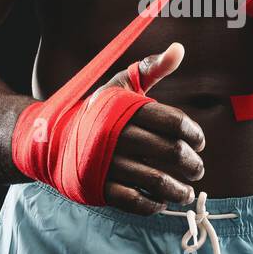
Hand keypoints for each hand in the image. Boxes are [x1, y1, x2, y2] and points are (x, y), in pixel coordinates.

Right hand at [98, 42, 206, 214]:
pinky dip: (153, 205)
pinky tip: (161, 201)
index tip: (198, 142)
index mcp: (126, 109)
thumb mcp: (121, 84)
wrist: (53, 137)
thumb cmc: (98, 110)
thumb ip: (152, 68)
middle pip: (170, 151)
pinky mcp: (99, 186)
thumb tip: (179, 48)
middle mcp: (118, 135)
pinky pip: (133, 201)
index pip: (173, 121)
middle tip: (197, 169)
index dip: (193, 133)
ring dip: (178, 189)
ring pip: (155, 180)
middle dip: (191, 164)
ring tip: (187, 192)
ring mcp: (107, 162)